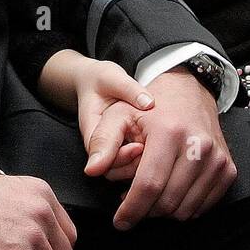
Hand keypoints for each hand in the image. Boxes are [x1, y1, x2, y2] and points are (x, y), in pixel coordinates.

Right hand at [76, 59, 154, 182]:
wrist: (95, 82)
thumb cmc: (103, 80)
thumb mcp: (114, 78)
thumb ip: (129, 90)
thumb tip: (148, 103)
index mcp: (93, 128)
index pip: (103, 155)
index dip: (123, 156)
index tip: (140, 146)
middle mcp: (98, 145)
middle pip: (113, 169)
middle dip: (134, 164)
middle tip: (151, 149)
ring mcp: (109, 150)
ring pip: (123, 171)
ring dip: (140, 165)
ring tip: (155, 149)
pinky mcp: (120, 151)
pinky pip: (131, 165)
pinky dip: (144, 161)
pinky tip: (156, 149)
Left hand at [113, 67, 236, 230]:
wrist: (189, 92)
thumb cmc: (149, 108)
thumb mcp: (118, 114)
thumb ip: (102, 141)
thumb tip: (92, 170)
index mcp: (170, 132)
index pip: (149, 185)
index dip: (131, 209)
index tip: (120, 221)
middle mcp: (198, 146)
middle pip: (167, 203)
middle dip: (145, 210)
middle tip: (133, 200)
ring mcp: (217, 159)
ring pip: (185, 210)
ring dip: (163, 211)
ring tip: (151, 192)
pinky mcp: (227, 169)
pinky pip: (203, 207)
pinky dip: (184, 207)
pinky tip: (170, 191)